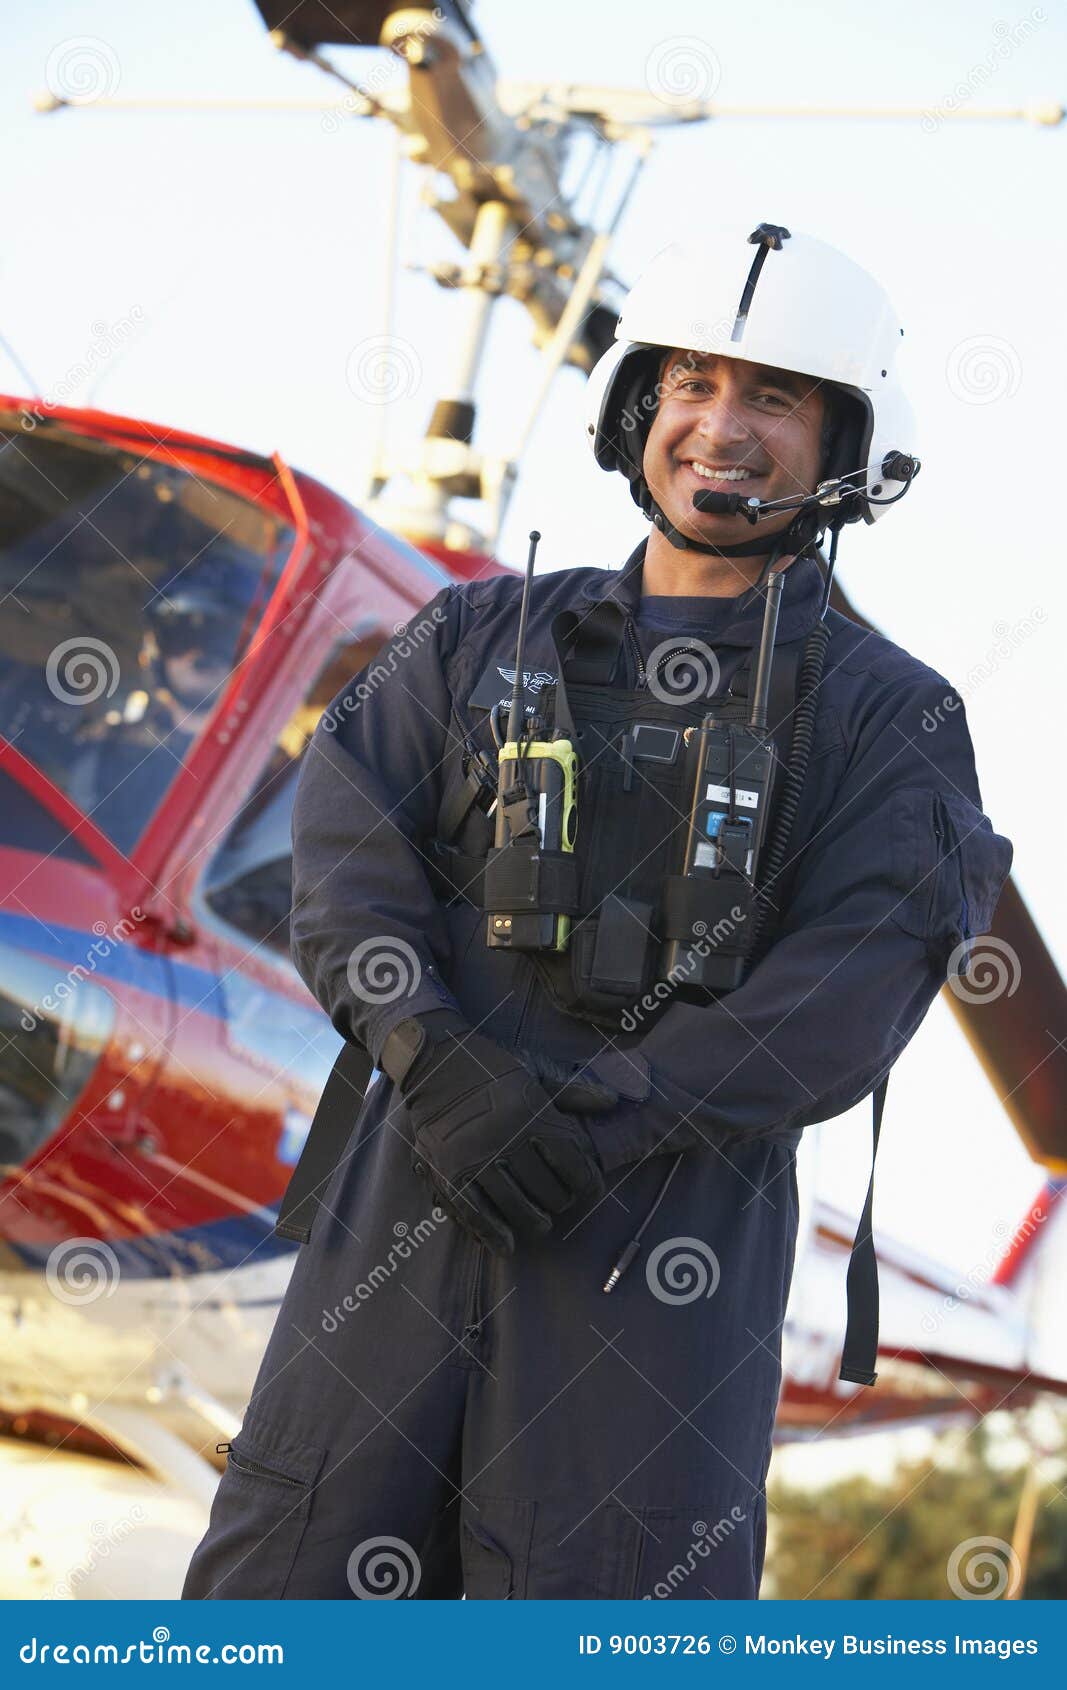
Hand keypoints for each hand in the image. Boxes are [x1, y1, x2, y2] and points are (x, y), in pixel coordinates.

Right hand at [382, 1014, 615, 1253]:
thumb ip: (573, 1092)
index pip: (574, 1163)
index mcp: (532, 1115)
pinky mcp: (450, 1173)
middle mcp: (507, 1140)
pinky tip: (506, 1246)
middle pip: (547, 1190)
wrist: (435, 1061)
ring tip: (540, 1223)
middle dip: (560, 1202)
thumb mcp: (535, 1071)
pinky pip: (476, 1213)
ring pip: (515, 1207)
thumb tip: (612, 1100)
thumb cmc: (491, 1066)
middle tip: (560, 1202)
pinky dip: (493, 1234)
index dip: (588, 1184)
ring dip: (533, 1221)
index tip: (591, 1190)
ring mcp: (476, 1159)